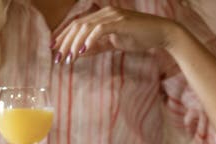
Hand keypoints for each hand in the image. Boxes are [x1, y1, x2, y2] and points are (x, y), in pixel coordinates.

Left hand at [52, 6, 179, 63]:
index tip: (54, 50)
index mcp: (102, 16)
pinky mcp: (119, 22)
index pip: (77, 25)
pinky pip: (99, 30)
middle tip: (58, 58)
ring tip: (68, 58)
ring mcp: (112, 16)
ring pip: (85, 27)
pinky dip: (89, 40)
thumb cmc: (140, 38)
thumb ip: (98, 46)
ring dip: (74, 44)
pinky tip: (82, 52)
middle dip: (65, 42)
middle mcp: (104, 12)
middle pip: (77, 25)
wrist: (161, 34)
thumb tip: (81, 52)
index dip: (64, 36)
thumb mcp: (114, 43)